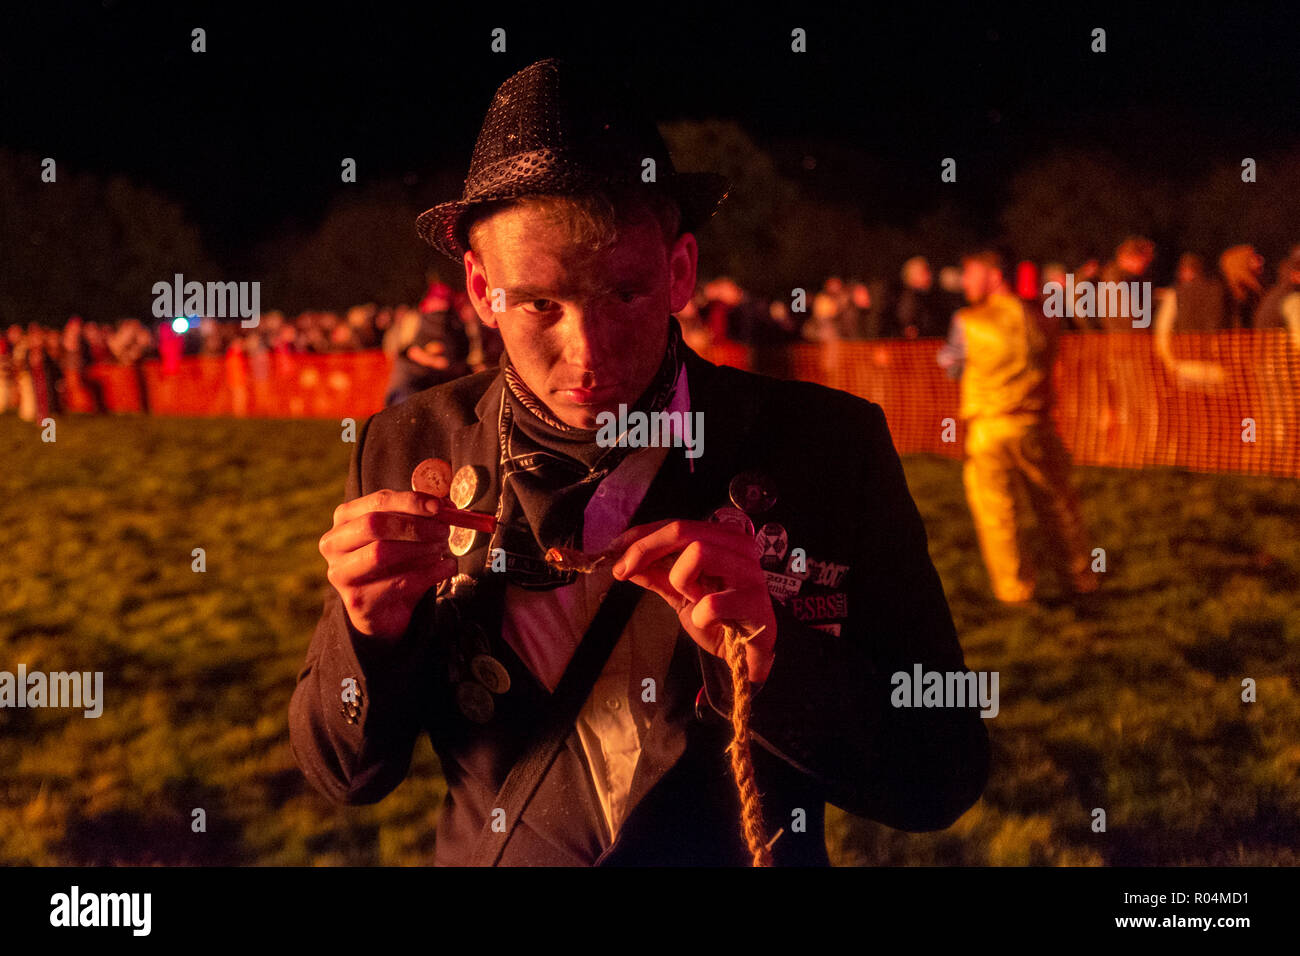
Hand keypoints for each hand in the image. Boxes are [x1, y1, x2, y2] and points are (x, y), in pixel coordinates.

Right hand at [320, 490, 457, 639]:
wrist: (385, 610)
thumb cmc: (396, 563)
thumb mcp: (405, 534)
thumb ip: (422, 516)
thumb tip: (446, 505)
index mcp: (345, 518)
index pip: (378, 501)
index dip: (411, 501)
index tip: (439, 507)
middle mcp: (335, 543)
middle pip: (374, 524)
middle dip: (414, 526)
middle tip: (443, 531)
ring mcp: (342, 574)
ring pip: (382, 553)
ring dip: (421, 549)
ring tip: (442, 550)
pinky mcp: (358, 600)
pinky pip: (399, 582)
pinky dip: (430, 573)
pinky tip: (445, 568)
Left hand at [609, 519, 776, 683]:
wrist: (750, 654)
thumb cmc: (719, 618)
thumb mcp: (681, 594)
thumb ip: (657, 576)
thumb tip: (623, 562)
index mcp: (722, 539)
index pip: (677, 524)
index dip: (642, 535)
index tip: (615, 551)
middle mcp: (739, 548)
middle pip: (684, 529)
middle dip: (646, 548)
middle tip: (624, 570)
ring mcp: (750, 573)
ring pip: (699, 552)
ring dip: (681, 581)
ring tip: (691, 599)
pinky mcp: (755, 603)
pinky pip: (712, 603)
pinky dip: (699, 616)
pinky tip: (709, 622)